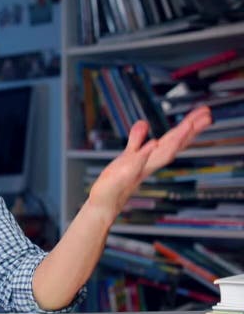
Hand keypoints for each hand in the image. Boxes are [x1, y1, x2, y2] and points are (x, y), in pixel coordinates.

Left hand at [87, 105, 211, 215]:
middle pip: (173, 145)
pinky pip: (137, 163)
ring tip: (188, 126)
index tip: (205, 112)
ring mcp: (139, 169)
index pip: (173, 139)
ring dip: (175, 141)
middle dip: (190, 131)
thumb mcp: (128, 154)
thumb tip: (144, 122)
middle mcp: (150, 163)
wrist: (106, 201)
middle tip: (207, 116)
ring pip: (162, 155)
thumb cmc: (118, 179)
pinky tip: (154, 143)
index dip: (189, 125)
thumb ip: (136, 139)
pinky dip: (146, 153)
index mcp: (152, 156)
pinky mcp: (124, 176)